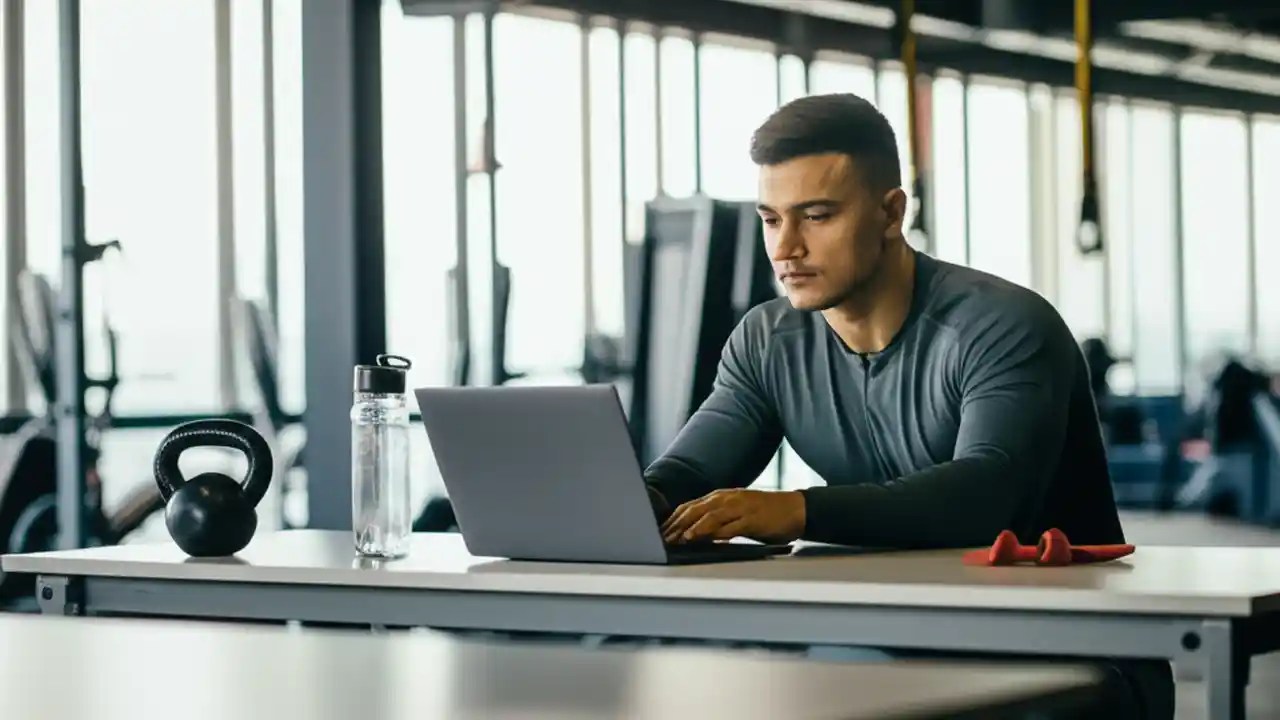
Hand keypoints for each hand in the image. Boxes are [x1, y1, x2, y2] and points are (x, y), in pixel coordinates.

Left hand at [661, 489, 804, 544]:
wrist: (795, 509)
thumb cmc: (765, 513)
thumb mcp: (736, 511)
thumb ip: (716, 519)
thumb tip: (693, 531)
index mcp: (722, 496)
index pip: (691, 506)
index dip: (674, 519)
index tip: (661, 531)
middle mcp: (728, 499)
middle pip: (696, 509)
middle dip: (678, 524)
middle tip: (664, 538)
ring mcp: (741, 508)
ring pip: (711, 515)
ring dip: (694, 527)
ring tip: (681, 538)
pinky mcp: (752, 519)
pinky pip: (732, 526)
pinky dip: (717, 533)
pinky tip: (708, 539)